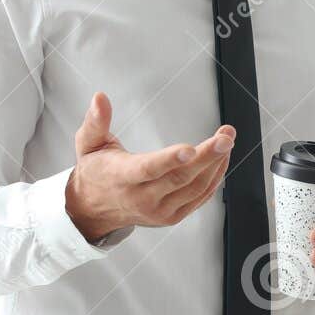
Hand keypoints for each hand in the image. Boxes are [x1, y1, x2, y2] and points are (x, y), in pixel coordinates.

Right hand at [64, 91, 234, 241]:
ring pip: (195, 188)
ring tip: (226, 140)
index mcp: (121, 177)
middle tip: (225, 136)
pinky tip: (222, 159)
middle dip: (207, 156)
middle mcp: (142, 198)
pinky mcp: (172, 217)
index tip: (191, 148)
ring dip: (216, 163)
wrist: (95, 209)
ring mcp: (159, 211)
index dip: (170, 159)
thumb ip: (96, 121)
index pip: (148, 169)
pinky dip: (215, 178)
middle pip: (180, 178)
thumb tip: (100, 97)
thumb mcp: (88, 143)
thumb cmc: (96, 171)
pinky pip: (200, 198)